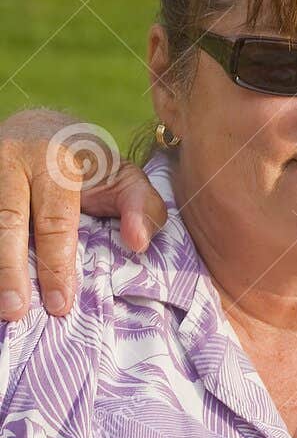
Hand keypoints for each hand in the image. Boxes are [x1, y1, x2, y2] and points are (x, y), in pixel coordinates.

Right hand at [0, 110, 166, 321]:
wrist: (37, 127)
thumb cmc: (87, 165)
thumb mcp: (124, 176)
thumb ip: (142, 206)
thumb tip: (139, 243)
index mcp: (56, 160)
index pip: (55, 220)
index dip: (56, 264)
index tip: (59, 304)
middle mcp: (13, 161)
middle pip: (8, 221)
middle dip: (11, 269)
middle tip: (16, 310)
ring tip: (1, 306)